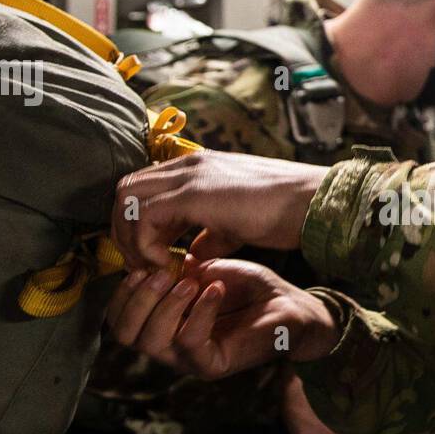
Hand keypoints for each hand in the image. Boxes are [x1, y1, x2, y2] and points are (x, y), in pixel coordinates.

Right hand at [105, 256, 340, 378]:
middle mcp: (169, 346)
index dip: (123, 293)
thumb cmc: (249, 288)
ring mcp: (190, 359)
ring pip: (151, 342)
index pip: (119, 321)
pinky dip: (199, 311)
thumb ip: (174, 269)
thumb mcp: (203, 270)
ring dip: (166, 305)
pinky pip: (189, 342)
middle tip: (162, 272)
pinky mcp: (213, 365)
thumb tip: (147, 258)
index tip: (142, 265)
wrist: (291, 305)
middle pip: (125, 335)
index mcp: (161, 324)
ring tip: (190, 281)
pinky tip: (214, 289)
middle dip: (137, 299)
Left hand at [112, 151, 328, 268]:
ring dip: (132, 238)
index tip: (154, 257)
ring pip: (126, 199)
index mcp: (196, 168)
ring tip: (156, 267)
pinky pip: (145, 217)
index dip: (138, 225)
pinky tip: (171, 264)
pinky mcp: (193, 194)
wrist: (310, 203)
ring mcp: (188, 176)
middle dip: (125, 231)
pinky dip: (148, 246)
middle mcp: (186, 165)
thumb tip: (192, 256)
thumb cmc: (283, 213)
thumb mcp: (235, 224)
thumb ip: (209, 235)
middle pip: (125, 190)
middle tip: (145, 265)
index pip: (143, 188)